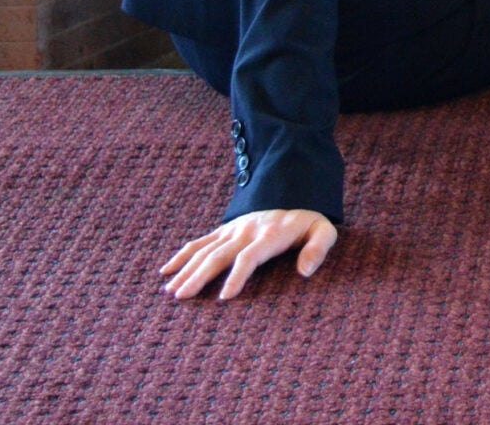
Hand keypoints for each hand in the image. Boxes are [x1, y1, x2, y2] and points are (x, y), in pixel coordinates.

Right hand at [160, 208, 337, 300]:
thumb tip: (305, 272)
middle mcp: (246, 231)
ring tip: (170, 291)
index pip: (249, 257)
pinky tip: (166, 271)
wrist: (296, 192)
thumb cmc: (310, 221)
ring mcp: (233, 229)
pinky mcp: (225, 229)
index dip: (237, 276)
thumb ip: (317, 249)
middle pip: (218, 255)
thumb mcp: (323, 231)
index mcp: (269, 236)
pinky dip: (182, 255)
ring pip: (204, 250)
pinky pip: (200, 241)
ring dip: (186, 269)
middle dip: (199, 276)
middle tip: (182, 297)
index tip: (224, 298)